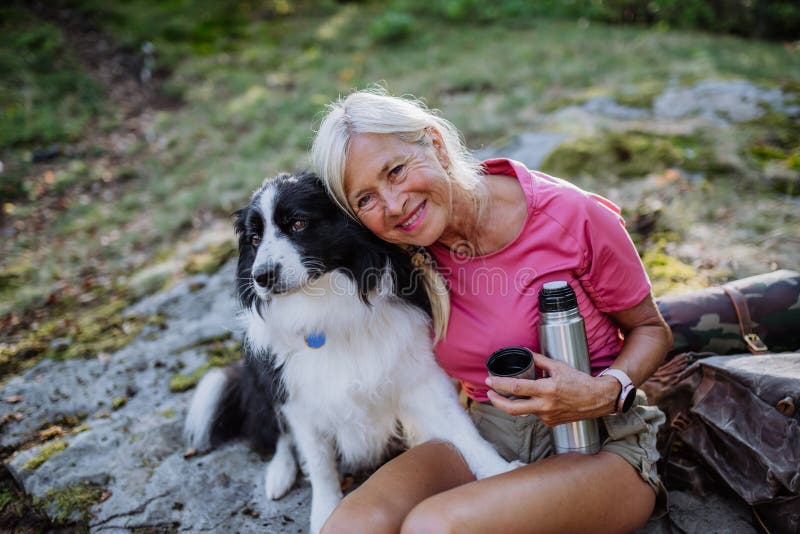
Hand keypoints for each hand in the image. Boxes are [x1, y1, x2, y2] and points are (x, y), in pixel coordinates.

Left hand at [485, 353, 618, 425]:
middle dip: (497, 401)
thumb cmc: (579, 381)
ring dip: (513, 403)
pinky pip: (535, 414)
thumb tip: (525, 353)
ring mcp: (547, 416)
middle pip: (513, 408)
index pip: (517, 388)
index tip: (489, 380)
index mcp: (547, 390)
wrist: (597, 400)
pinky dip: (532, 406)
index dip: (500, 384)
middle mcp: (545, 405)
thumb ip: (539, 361)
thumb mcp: (559, 367)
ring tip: (506, 394)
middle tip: (489, 393)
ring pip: (523, 412)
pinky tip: (535, 399)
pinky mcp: (550, 423)